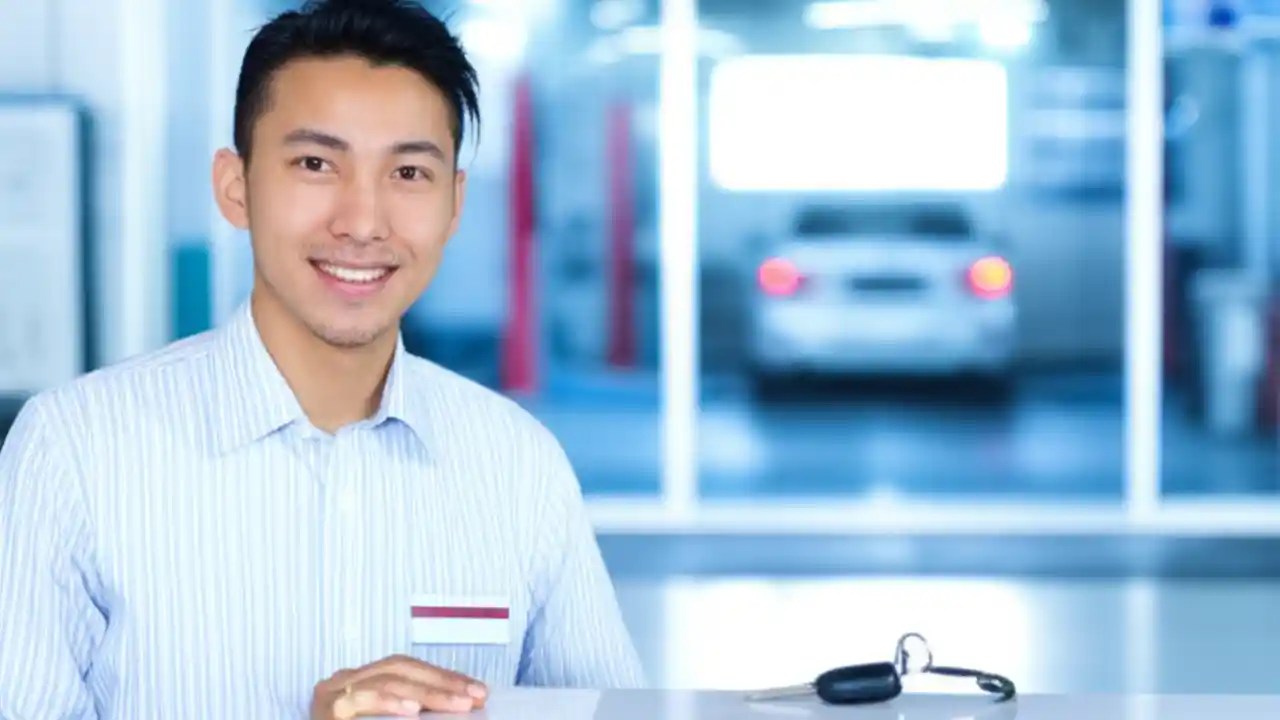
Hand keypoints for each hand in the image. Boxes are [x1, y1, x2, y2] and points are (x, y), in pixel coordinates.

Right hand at [311, 655, 488, 718]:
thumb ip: (414, 709)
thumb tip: (460, 703)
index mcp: (362, 682)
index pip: (408, 669)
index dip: (444, 676)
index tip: (477, 689)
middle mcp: (344, 682)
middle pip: (399, 669)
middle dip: (441, 682)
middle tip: (475, 696)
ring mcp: (332, 694)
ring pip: (386, 681)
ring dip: (427, 692)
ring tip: (457, 704)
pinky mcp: (325, 711)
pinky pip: (359, 700)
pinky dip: (388, 703)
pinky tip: (412, 711)